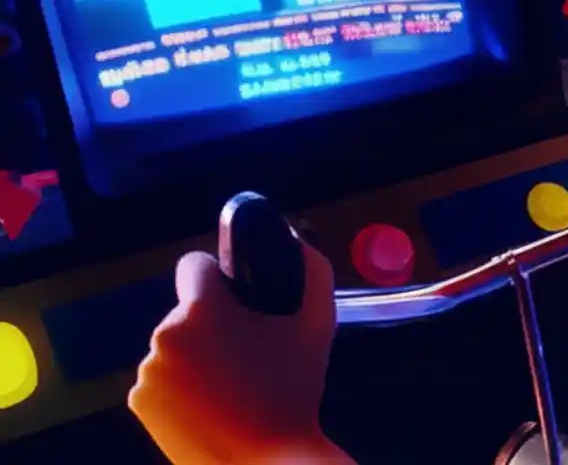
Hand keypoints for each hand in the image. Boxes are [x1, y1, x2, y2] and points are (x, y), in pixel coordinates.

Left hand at [129, 243, 351, 463]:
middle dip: (213, 324)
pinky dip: (181, 389)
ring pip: (175, 347)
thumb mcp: (317, 324)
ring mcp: (146, 372)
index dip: (220, 278)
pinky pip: (161, 380)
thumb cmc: (293, 390)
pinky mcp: (139, 404)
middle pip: (188, 311)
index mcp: (201, 309)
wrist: (265, 462)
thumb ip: (311, 270)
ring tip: (233, 387)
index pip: (194, 265)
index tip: (240, 301)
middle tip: (249, 355)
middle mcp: (164, 334)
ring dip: (197, 357)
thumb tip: (292, 238)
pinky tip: (211, 409)